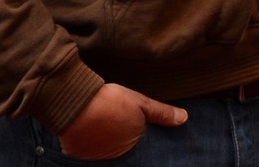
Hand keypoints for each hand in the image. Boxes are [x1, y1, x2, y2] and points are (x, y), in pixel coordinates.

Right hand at [57, 83, 186, 160]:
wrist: (74, 102)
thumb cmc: (109, 101)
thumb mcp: (140, 102)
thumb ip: (161, 113)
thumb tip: (184, 118)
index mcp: (133, 143)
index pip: (141, 145)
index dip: (139, 136)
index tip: (134, 127)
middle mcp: (116, 155)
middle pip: (122, 148)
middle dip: (122, 138)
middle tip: (116, 124)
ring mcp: (96, 157)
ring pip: (105, 149)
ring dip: (106, 141)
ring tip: (104, 125)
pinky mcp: (77, 155)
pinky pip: (87, 152)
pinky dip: (89, 143)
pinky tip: (90, 130)